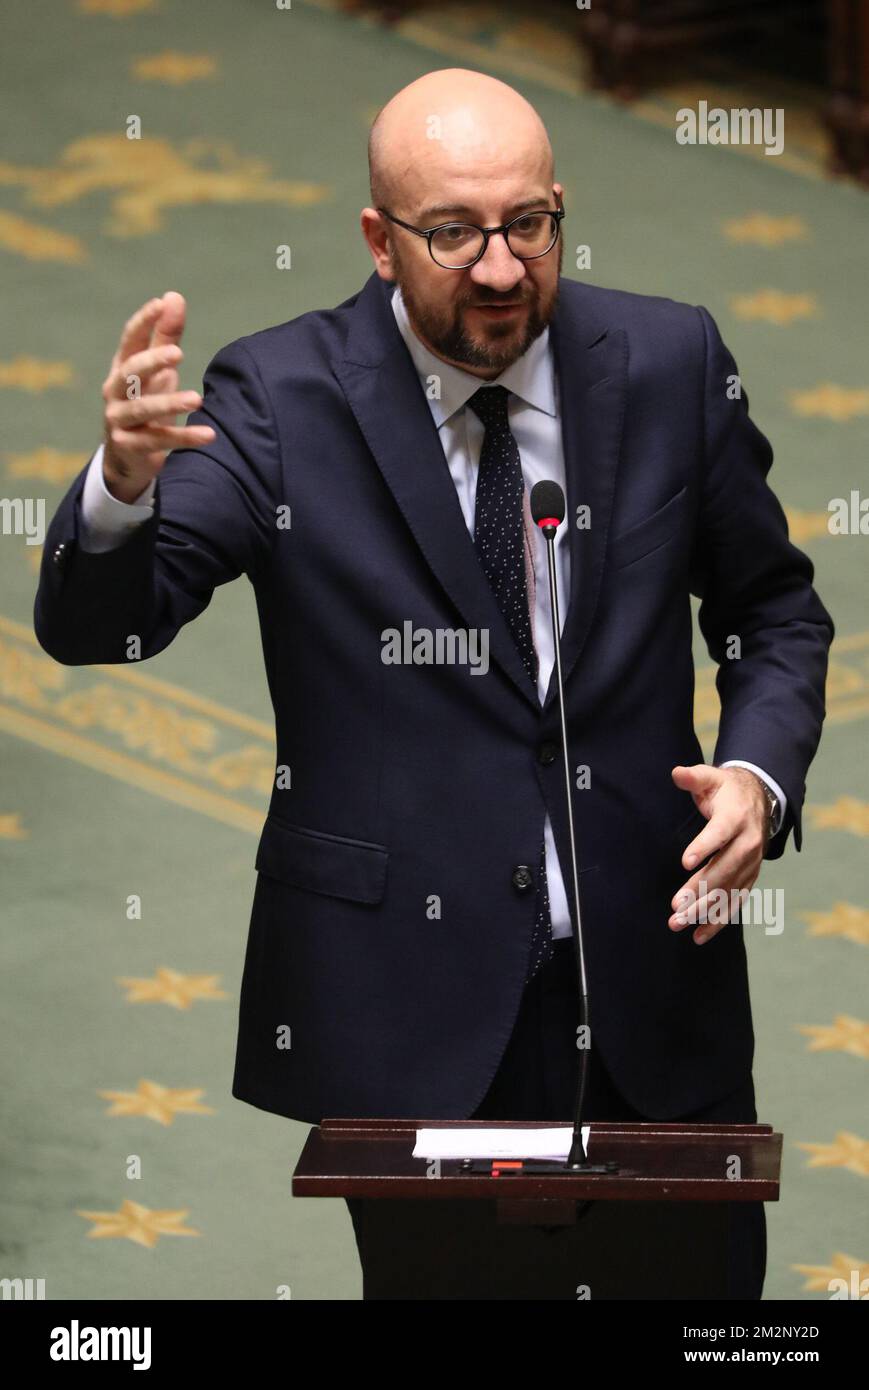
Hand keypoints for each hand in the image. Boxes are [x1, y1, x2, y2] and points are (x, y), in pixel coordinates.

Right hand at [101, 292, 215, 501]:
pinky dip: (184, 437)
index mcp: (122, 368)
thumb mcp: (157, 372)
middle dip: (152, 360)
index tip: (161, 303)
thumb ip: (165, 337)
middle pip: (130, 372)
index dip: (144, 321)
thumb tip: (173, 296)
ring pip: (142, 408)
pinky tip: (209, 434)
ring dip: (170, 402)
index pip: (130, 340)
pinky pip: (158, 440)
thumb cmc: (145, 404)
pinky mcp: (130, 446)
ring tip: (197, 399)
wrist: (126, 458)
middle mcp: (115, 392)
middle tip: (178, 353)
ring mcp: (119, 420)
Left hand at [667, 764, 770, 944]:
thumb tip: (677, 774)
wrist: (759, 800)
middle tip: (676, 908)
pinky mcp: (749, 877)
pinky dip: (719, 920)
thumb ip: (693, 777)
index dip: (704, 846)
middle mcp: (748, 843)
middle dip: (699, 891)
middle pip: (723, 869)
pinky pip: (735, 901)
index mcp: (736, 818)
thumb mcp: (711, 777)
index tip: (685, 862)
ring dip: (705, 910)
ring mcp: (751, 863)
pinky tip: (699, 936)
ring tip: (679, 923)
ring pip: (728, 890)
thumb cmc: (726, 790)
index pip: (720, 834)